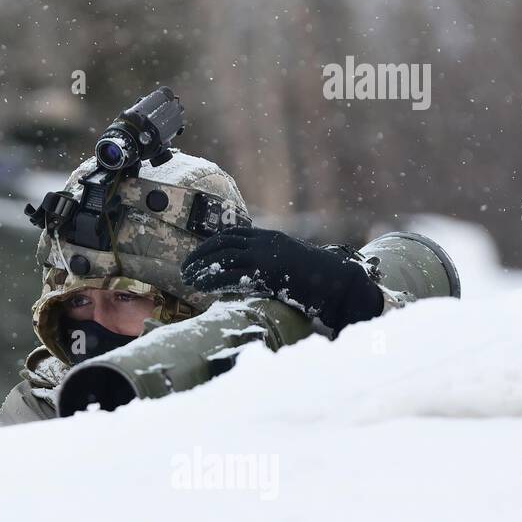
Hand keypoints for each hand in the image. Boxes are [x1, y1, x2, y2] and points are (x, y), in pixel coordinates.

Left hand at [180, 227, 382, 333]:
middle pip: (221, 243)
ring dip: (201, 268)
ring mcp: (264, 256)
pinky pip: (231, 275)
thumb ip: (267, 261)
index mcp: (268, 236)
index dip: (209, 244)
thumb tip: (246, 272)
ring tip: (188, 279)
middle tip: (184, 269)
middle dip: (199, 255)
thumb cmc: (314, 276)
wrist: (336, 281)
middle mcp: (263, 242)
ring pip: (222, 257)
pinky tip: (201, 288)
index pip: (231, 234)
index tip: (196, 255)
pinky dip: (212, 280)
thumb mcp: (287, 260)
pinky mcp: (264, 273)